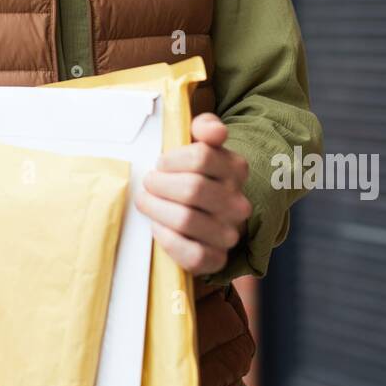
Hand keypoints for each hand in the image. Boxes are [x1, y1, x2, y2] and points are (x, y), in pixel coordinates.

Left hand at [135, 112, 251, 275]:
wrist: (205, 215)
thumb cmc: (194, 174)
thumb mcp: (199, 145)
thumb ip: (205, 127)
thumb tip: (213, 130)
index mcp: (236, 168)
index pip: (202, 157)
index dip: (171, 159)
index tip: (160, 163)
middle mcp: (238, 202)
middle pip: (192, 189)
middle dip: (159, 184)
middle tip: (148, 183)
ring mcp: (229, 232)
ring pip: (187, 220)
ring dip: (156, 209)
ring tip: (147, 202)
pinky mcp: (217, 258)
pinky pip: (191, 253)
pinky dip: (167, 239)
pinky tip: (158, 227)